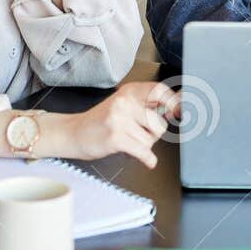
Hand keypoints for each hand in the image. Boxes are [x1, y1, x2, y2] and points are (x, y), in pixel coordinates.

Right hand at [59, 81, 178, 169]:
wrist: (73, 133)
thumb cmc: (100, 121)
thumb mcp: (123, 105)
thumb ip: (147, 106)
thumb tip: (176, 109)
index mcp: (129, 92)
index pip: (159, 90)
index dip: (173, 102)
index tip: (177, 112)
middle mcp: (124, 102)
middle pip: (159, 123)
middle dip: (153, 134)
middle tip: (138, 134)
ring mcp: (119, 119)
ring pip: (151, 139)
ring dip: (144, 146)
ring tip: (129, 141)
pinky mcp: (115, 137)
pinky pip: (143, 151)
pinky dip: (147, 159)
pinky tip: (146, 159)